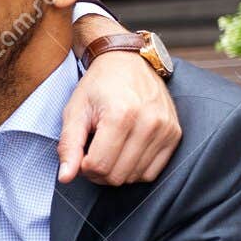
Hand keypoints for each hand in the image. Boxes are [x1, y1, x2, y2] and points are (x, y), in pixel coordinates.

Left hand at [61, 27, 179, 185]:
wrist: (128, 62)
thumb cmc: (98, 86)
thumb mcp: (74, 111)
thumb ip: (69, 146)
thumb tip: (65, 178)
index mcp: (121, 115)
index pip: (98, 166)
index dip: (83, 167)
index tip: (80, 154)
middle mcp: (149, 122)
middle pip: (117, 176)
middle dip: (98, 172)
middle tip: (91, 154)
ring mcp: (166, 129)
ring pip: (135, 177)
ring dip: (117, 172)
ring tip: (108, 150)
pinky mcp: (175, 134)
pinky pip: (152, 172)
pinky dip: (135, 170)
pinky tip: (125, 153)